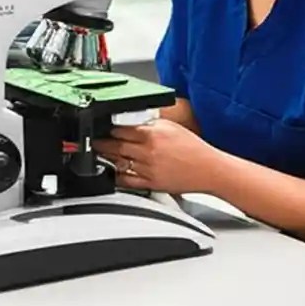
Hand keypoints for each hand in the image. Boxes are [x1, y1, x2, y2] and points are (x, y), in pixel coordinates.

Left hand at [91, 119, 225, 194]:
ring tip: (100, 156)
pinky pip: (128, 181)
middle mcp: (149, 151)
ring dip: (107, 159)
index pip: (122, 129)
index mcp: (153, 134)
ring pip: (119, 163)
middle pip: (117, 146)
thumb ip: (150, 124)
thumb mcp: (171, 127)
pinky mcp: (151, 183)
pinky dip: (117, 177)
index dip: (109, 129)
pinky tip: (112, 173)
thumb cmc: (193, 148)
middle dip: (102, 144)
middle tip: (95, 142)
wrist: (209, 169)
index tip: (102, 129)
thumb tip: (132, 122)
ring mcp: (149, 168)